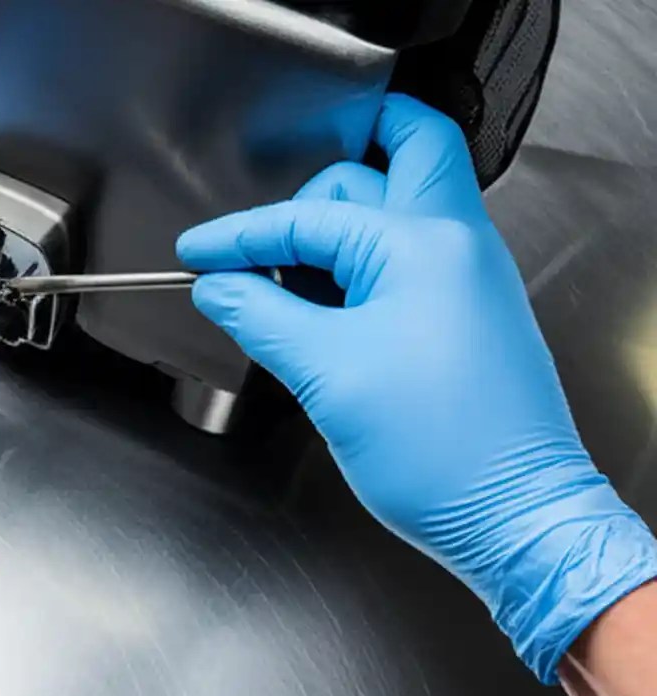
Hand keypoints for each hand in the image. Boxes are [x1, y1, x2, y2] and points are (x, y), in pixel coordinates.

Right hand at [177, 94, 656, 682]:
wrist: (518, 519)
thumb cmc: (442, 452)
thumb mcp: (324, 373)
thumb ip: (259, 315)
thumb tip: (219, 288)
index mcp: (424, 243)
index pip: (308, 215)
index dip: (241, 235)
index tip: (198, 255)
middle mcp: (459, 243)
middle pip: (390, 154)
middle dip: (317, 186)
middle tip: (267, 239)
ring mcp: (469, 276)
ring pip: (399, 205)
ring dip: (338, 230)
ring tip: (289, 290)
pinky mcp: (467, 313)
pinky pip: (408, 258)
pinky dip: (360, 267)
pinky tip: (325, 315)